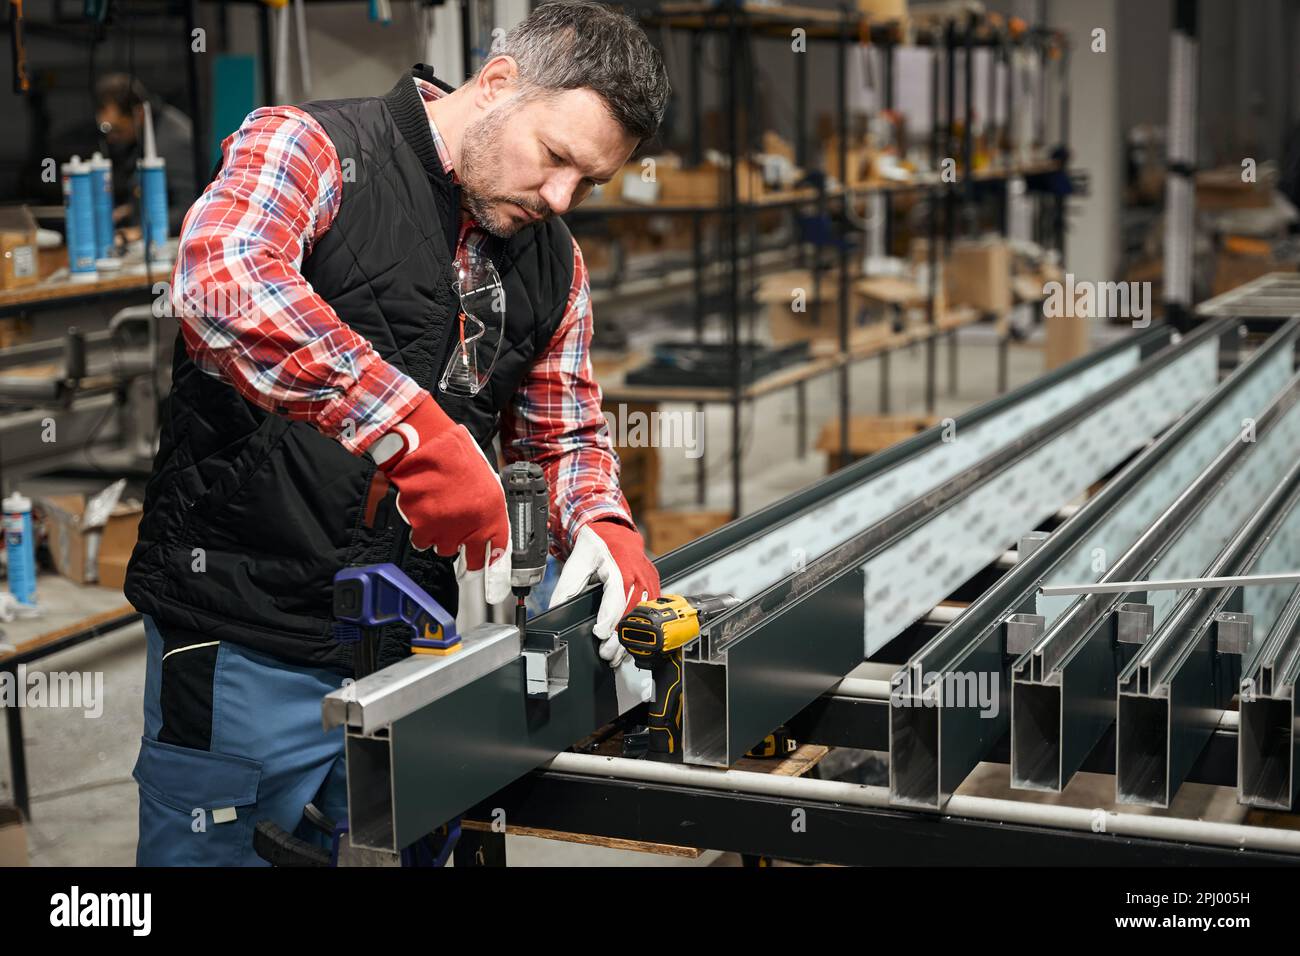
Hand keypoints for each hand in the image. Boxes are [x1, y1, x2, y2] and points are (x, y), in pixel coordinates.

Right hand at [376, 394, 511, 603]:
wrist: (429, 447)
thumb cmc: (457, 459)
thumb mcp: (487, 482)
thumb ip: (489, 510)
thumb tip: (489, 531)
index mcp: (493, 514)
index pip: (498, 550)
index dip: (495, 565)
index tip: (493, 578)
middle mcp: (472, 526)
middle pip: (470, 559)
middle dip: (466, 554)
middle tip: (459, 543)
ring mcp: (447, 530)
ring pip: (444, 549)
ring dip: (441, 538)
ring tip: (438, 513)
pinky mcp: (424, 528)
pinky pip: (423, 541)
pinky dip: (421, 531)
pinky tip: (423, 513)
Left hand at [548, 519, 658, 666]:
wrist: (614, 530)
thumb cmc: (597, 544)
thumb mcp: (576, 563)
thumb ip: (566, 588)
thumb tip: (555, 611)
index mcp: (620, 567)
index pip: (617, 598)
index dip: (609, 619)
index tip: (599, 634)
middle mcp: (639, 575)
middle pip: (632, 613)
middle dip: (619, 638)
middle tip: (606, 654)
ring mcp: (649, 582)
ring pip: (644, 617)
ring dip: (631, 638)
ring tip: (616, 655)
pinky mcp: (654, 587)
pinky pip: (650, 612)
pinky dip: (640, 630)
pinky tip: (629, 642)